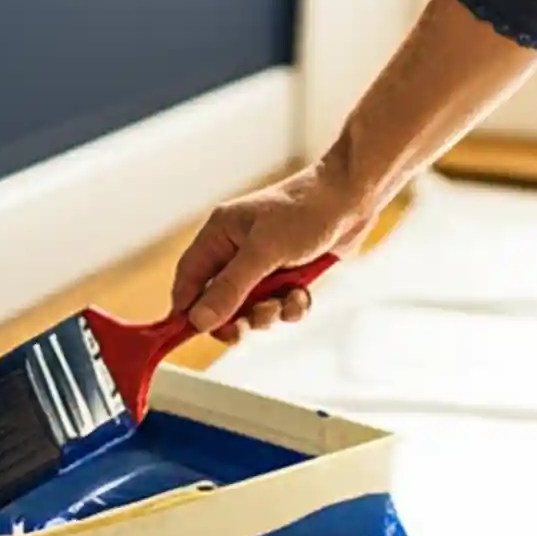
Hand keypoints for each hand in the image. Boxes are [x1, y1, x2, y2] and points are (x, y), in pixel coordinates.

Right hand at [171, 162, 375, 343]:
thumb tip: (198, 320)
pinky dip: (289, 306)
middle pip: (218, 300)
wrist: (351, 201)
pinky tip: (302, 294)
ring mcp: (262, 264)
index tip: (185, 334)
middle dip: (233, 318)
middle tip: (241, 332)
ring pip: (250, 308)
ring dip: (267, 313)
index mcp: (219, 235)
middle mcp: (236, 250)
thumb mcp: (263, 252)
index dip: (185, 307)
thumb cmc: (304, 212)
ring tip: (284, 301)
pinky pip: (278, 305)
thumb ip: (230, 288)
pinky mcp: (286, 275)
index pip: (189, 278)